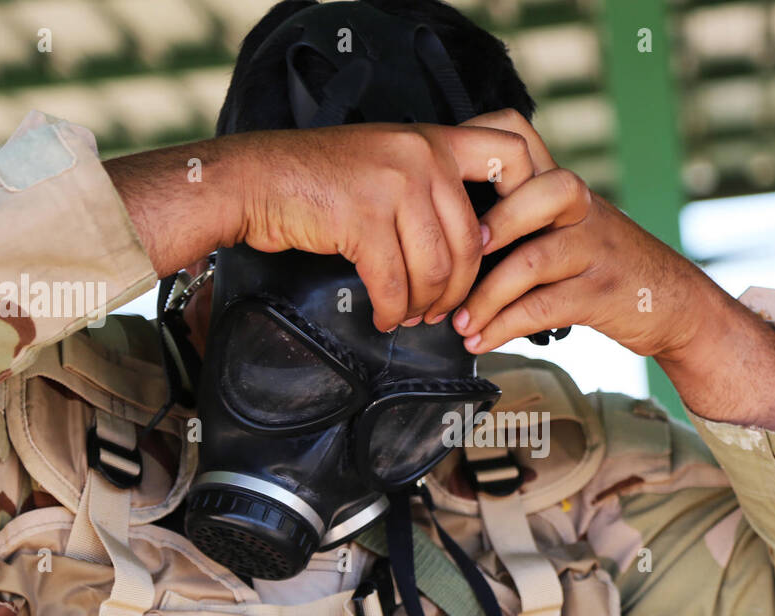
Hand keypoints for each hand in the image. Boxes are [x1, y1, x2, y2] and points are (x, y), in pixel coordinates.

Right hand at [231, 123, 535, 330]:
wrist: (253, 179)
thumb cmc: (317, 180)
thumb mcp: (385, 163)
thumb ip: (430, 187)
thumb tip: (471, 241)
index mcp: (433, 140)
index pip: (512, 157)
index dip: (522, 206)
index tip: (500, 250)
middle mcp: (420, 155)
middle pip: (471, 240)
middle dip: (459, 289)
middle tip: (441, 312)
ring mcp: (392, 184)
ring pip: (436, 268)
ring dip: (423, 304)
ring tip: (407, 315)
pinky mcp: (363, 218)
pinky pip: (395, 281)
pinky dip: (390, 308)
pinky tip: (382, 315)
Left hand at [445, 109, 715, 360]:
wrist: (674, 301)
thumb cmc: (605, 263)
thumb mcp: (569, 224)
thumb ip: (521, 214)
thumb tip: (444, 228)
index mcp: (561, 185)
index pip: (518, 134)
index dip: (476, 142)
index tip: (437, 181)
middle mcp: (581, 207)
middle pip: (535, 192)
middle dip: (486, 227)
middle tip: (446, 262)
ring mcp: (594, 249)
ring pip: (531, 260)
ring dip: (485, 296)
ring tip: (457, 321)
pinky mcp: (600, 293)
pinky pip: (544, 307)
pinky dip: (504, 327)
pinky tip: (482, 339)